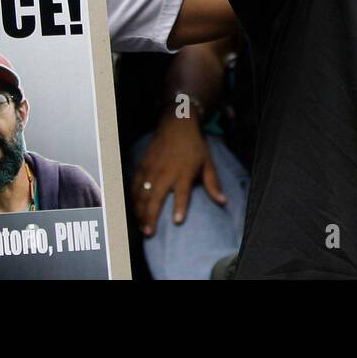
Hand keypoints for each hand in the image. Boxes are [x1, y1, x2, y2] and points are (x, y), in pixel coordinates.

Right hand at [131, 112, 226, 236]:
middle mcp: (166, 172)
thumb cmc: (195, 146)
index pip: (183, 193)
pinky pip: (134, 185)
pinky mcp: (142, 166)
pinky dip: (133, 199)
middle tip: (149, 232)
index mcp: (184, 173)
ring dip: (140, 211)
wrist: (177, 125)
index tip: (178, 221)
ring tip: (141, 226)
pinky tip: (134, 210)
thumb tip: (223, 202)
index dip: (180, 207)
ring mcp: (152, 169)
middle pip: (156, 198)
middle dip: (151, 216)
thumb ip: (213, 184)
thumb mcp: (207, 163)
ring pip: (142, 194)